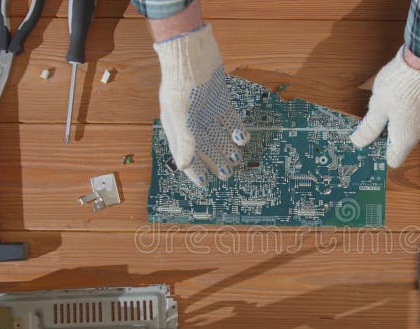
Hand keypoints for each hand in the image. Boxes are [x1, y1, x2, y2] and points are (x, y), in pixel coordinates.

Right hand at [154, 24, 248, 185]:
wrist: (193, 53)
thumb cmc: (182, 84)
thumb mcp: (181, 116)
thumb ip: (185, 141)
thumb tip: (184, 165)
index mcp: (177, 127)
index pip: (185, 154)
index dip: (195, 170)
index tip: (205, 184)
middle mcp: (191, 121)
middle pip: (204, 146)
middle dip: (215, 161)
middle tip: (227, 174)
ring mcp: (207, 110)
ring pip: (218, 135)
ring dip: (226, 148)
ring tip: (236, 160)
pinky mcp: (220, 100)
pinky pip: (229, 120)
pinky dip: (236, 130)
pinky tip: (242, 140)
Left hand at [350, 46, 419, 167]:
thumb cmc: (400, 85)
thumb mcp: (377, 108)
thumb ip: (368, 127)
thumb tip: (359, 141)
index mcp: (405, 138)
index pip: (393, 160)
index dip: (379, 154)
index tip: (367, 145)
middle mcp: (417, 132)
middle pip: (398, 145)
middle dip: (382, 138)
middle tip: (367, 127)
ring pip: (404, 130)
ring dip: (390, 125)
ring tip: (377, 111)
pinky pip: (410, 118)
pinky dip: (399, 115)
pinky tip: (389, 101)